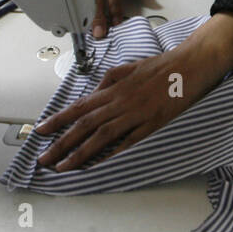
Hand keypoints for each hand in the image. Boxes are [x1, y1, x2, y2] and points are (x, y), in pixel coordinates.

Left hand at [34, 13, 232, 169]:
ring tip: (62, 167)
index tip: (40, 131)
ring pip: (102, 137)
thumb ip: (108, 81)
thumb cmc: (162, 66)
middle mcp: (120, 102)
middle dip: (60, 143)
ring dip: (79, 153)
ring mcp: (136, 114)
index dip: (58, 120)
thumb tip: (92, 95)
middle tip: (43, 159)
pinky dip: (112, 155)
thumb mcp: (129, 67)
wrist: (192, 64)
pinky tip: (99, 166)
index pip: (79, 107)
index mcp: (114, 88)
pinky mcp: (153, 124)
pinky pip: (129, 143)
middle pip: (84, 125)